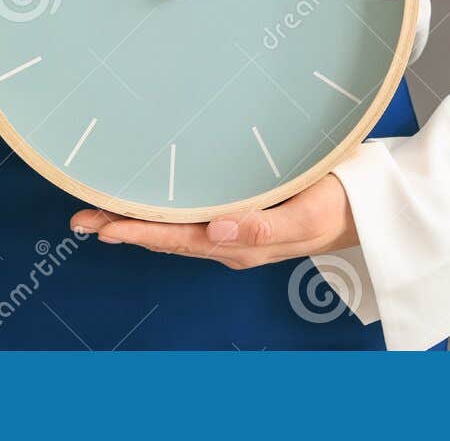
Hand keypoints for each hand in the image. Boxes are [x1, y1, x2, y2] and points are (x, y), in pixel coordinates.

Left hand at [69, 173, 356, 268]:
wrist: (370, 207)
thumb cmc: (341, 204)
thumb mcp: (307, 214)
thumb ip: (262, 226)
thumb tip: (214, 229)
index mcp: (240, 244)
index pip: (176, 238)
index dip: (136, 231)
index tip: (100, 225)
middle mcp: (230, 241)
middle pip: (167, 236)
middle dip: (122, 227)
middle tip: (79, 218)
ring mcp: (235, 231)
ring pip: (176, 227)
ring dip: (138, 220)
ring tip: (99, 214)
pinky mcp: (243, 214)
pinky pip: (194, 217)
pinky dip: (165, 212)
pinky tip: (151, 205)